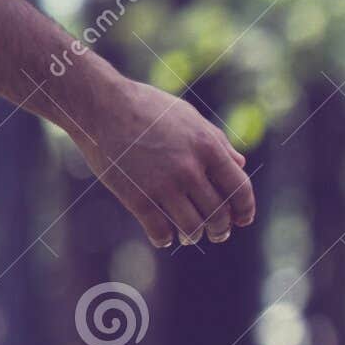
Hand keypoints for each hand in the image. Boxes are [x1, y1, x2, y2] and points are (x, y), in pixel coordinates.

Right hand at [69, 78, 254, 248]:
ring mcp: (163, 185)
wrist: (99, 105)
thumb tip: (241, 164)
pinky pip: (161, 232)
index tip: (242, 220)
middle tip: (218, 234)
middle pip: (218, 214)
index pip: (239, 188)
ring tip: (190, 236)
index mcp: (207, 146)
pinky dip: (165, 239)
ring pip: (192, 228)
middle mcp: (189, 168)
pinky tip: (164, 237)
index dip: (245, 210)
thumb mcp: (189, 117)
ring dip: (194, 236)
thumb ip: (217, 141)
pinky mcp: (137, 198)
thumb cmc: (146, 107)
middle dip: (221, 229)